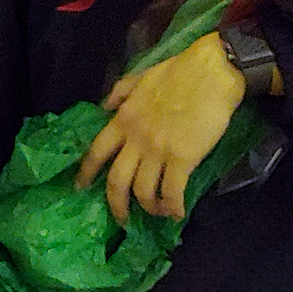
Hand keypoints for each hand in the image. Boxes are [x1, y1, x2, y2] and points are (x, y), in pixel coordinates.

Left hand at [75, 32, 245, 224]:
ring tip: (157, 211)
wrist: (212, 72)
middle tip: (121, 218)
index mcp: (124, 119)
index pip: (97, 151)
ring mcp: (158, 150)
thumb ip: (120, 92)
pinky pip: (172, 192)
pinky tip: (177, 212)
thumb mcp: (140, 77)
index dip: (86, 172)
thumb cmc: (179, 72)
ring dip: (149, 207)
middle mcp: (136, 138)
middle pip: (116, 180)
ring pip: (143, 191)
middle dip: (116, 204)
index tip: (80, 186)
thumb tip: (105, 107)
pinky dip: (172, 207)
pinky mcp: (182, 158)